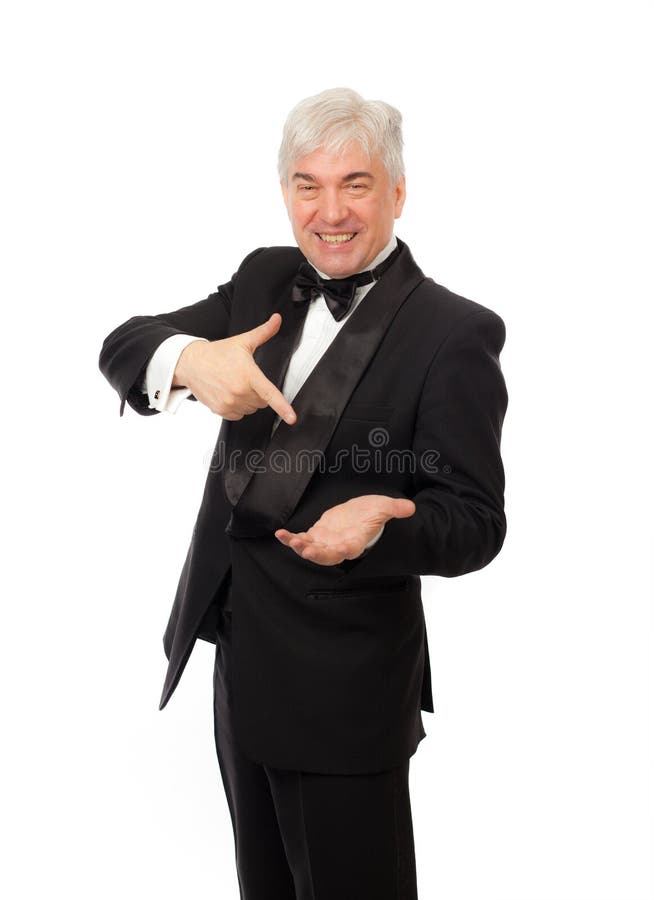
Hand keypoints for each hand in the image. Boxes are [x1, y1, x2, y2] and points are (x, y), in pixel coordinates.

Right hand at [173, 313, 295, 422]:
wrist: (191, 363)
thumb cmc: (217, 353)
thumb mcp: (242, 341)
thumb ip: (263, 332)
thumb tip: (277, 319)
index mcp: (248, 375)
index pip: (269, 394)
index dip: (283, 407)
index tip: (291, 418)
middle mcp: (239, 391)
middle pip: (262, 402)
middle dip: (258, 393)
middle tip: (245, 379)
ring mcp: (229, 402)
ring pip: (251, 409)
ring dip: (247, 401)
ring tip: (234, 385)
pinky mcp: (221, 410)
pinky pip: (238, 415)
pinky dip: (237, 407)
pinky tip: (229, 394)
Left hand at [275, 495, 415, 565]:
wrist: (361, 513)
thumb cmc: (373, 512)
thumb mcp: (384, 507)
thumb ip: (395, 508)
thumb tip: (410, 507)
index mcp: (355, 542)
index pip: (347, 550)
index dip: (338, 551)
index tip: (330, 549)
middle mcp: (339, 546)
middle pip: (326, 556)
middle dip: (315, 554)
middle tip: (304, 548)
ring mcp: (326, 542)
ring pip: (310, 549)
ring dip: (298, 546)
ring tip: (288, 538)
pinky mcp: (316, 535)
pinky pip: (301, 539)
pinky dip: (291, 539)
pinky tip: (280, 534)